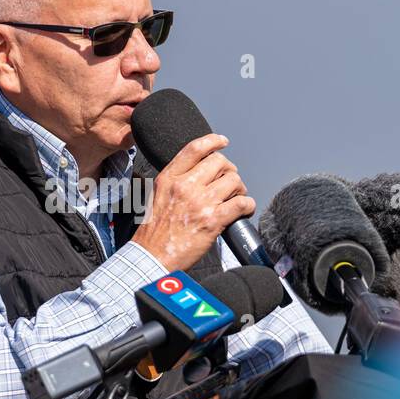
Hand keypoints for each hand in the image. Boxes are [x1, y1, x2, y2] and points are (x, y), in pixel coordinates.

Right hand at [130, 133, 254, 271]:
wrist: (151, 257)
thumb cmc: (154, 231)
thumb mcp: (157, 195)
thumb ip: (175, 181)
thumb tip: (199, 172)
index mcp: (169, 178)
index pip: (195, 149)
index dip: (213, 141)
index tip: (223, 141)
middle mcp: (184, 186)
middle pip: (220, 162)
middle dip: (229, 171)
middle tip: (229, 183)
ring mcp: (199, 203)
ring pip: (234, 181)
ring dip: (240, 189)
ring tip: (235, 199)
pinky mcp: (212, 221)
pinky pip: (241, 203)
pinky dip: (247, 206)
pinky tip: (243, 210)